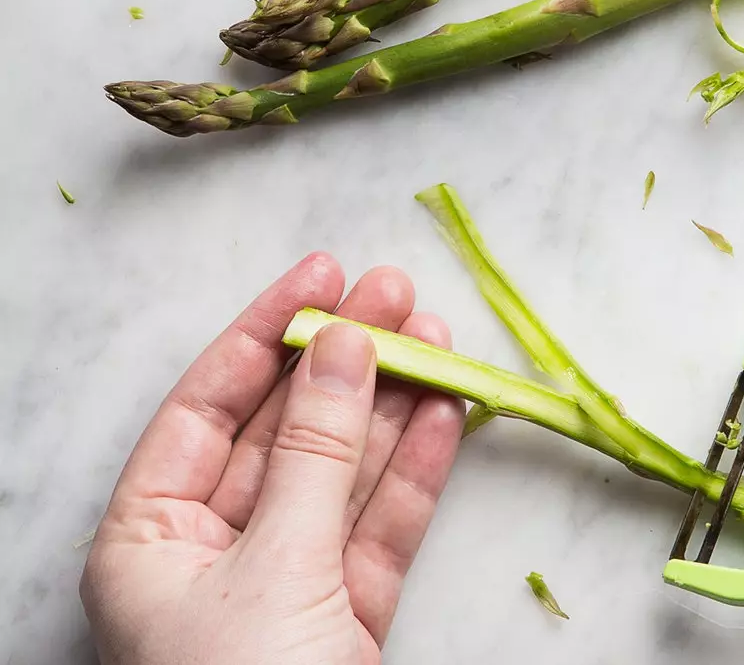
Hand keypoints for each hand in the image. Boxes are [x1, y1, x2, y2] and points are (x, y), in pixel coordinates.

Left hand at [80, 253, 464, 664]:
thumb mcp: (274, 567)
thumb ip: (317, 453)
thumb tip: (345, 344)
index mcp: (146, 540)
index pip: (204, 408)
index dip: (263, 333)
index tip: (321, 275)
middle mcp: (211, 554)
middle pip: (285, 431)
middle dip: (343, 360)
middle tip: (396, 290)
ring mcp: (286, 586)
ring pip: (346, 472)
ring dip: (393, 404)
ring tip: (436, 335)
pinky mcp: (348, 617)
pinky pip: (383, 526)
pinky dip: (419, 471)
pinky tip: (448, 413)